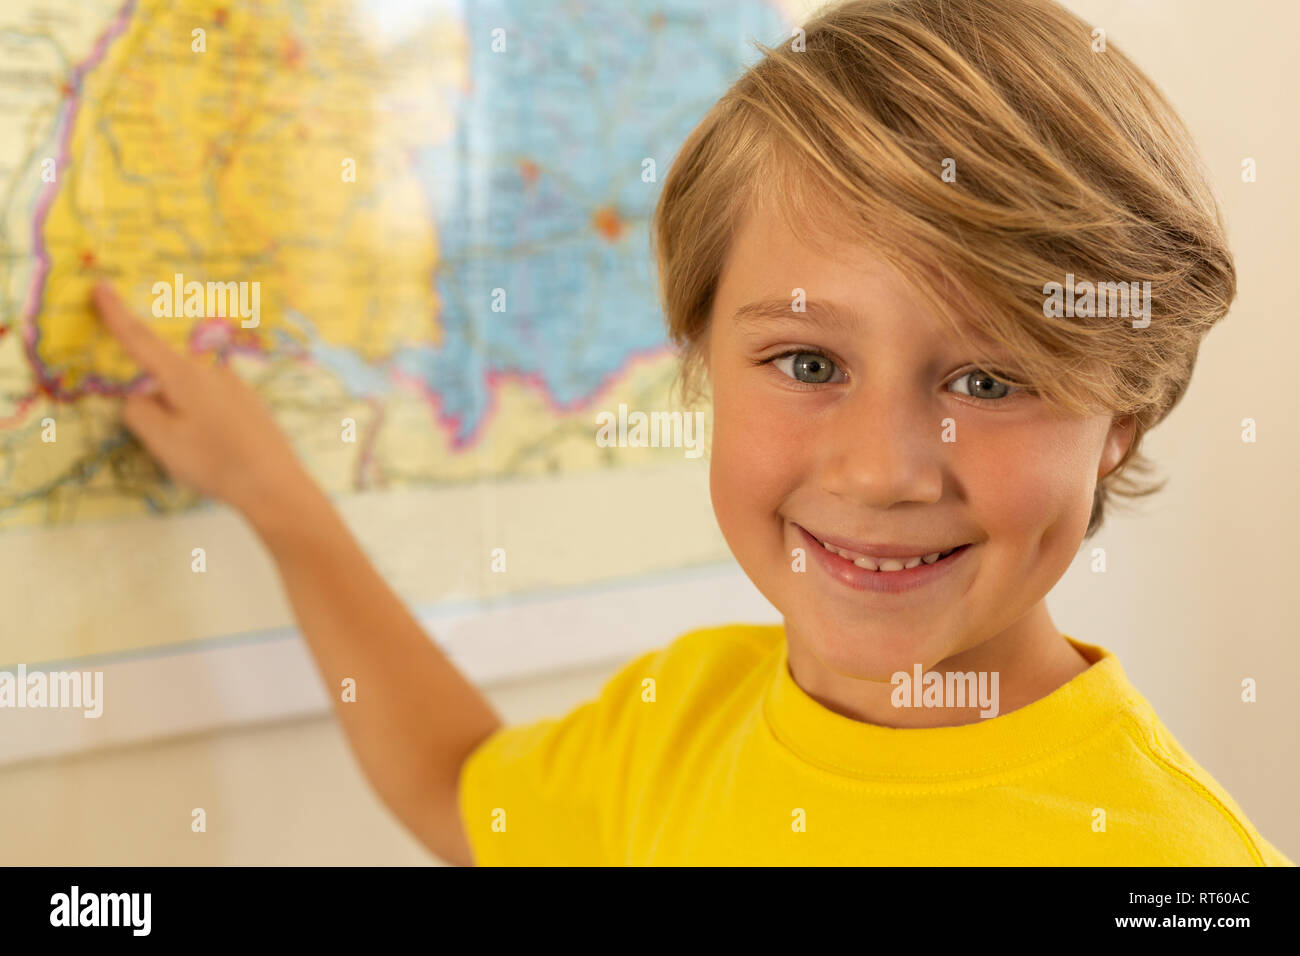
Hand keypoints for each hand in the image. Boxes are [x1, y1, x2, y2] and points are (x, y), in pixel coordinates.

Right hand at [91, 282, 310, 517]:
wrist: (277, 485)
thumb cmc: (215, 462)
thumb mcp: (162, 441)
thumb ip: (139, 412)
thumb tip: (140, 396)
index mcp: (185, 376)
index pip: (141, 340)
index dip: (117, 315)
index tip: (102, 286)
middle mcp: (213, 372)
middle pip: (168, 375)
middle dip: (161, 404)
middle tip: (178, 443)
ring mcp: (237, 387)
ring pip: (192, 395)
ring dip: (185, 419)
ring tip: (203, 457)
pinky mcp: (252, 405)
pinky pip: (214, 408)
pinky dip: (207, 426)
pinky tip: (222, 454)